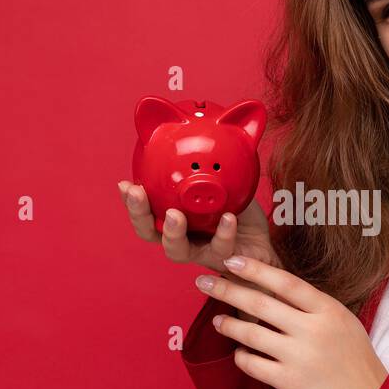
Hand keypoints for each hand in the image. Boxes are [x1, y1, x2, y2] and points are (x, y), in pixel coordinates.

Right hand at [118, 180, 282, 321]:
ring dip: (172, 233)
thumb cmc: (237, 213)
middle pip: (149, 232)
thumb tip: (202, 130)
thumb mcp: (224, 183)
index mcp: (174, 217)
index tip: (125, 184)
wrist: (263, 241)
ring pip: (176, 250)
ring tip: (175, 215)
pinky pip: (220, 247)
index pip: (145, 211)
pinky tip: (228, 218)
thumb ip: (209, 165)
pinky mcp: (220, 259)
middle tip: (138, 194)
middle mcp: (181, 236)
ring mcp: (198, 251)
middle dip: (139, 214)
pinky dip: (223, 232)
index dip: (131, 200)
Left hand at [194, 254, 388, 388]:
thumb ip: (313, 307)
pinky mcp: (290, 382)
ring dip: (229, 325)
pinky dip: (241, 357)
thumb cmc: (356, 359)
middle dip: (227, 290)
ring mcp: (300, 357)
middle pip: (260, 304)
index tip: (231, 260)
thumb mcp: (343, 322)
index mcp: (328, 310)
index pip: (285, 282)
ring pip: (251, 335)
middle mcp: (313, 330)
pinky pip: (253, 365)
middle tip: (203, 282)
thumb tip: (276, 289)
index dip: (255, 269)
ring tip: (218, 320)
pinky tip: (239, 354)